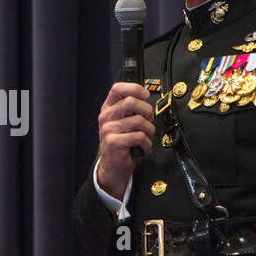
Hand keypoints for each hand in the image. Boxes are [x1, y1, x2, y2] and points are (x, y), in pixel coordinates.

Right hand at [96, 83, 155, 198]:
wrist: (112, 167)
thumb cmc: (120, 143)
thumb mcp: (121, 122)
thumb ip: (129, 109)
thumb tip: (145, 97)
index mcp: (107, 108)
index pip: (118, 88)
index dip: (134, 88)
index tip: (145, 95)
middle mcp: (106, 117)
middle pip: (131, 102)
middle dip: (147, 111)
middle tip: (148, 121)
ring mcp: (108, 129)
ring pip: (139, 121)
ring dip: (149, 131)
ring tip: (146, 138)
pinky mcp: (114, 142)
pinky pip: (139, 136)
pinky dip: (147, 144)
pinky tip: (143, 148)